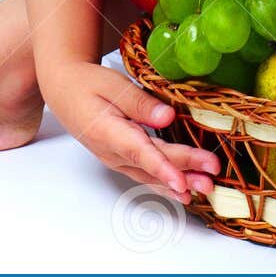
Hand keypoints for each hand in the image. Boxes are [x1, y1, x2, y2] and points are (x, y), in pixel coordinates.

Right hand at [42, 59, 220, 203]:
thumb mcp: (112, 85)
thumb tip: (169, 117)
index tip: (182, 181)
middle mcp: (112, 152)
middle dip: (184, 170)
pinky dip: (165, 184)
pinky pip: (146, 174)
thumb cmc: (86, 84)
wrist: (64, 91)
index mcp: (108, 131)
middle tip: (211, 174)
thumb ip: (140, 103)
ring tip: (205, 189)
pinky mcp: (122, 159)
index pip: (140, 152)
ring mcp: (116, 159)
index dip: (163, 168)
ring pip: (150, 174)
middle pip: (152, 164)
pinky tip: (184, 192)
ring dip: (179, 182)